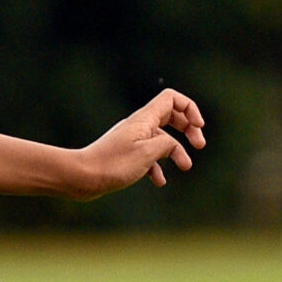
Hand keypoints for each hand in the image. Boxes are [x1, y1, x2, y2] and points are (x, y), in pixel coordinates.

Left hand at [77, 89, 206, 194]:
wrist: (82, 177)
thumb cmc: (112, 165)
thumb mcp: (147, 154)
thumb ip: (167, 145)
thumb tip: (175, 146)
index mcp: (144, 119)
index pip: (172, 99)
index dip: (190, 109)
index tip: (198, 128)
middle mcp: (139, 126)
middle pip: (171, 116)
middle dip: (188, 129)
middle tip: (200, 145)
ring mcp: (133, 140)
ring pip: (162, 139)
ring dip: (177, 151)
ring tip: (185, 167)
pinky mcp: (127, 155)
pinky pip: (149, 155)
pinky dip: (158, 167)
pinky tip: (159, 182)